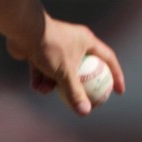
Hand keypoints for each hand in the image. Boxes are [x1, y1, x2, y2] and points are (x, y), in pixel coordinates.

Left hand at [8, 19, 125, 115]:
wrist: (24, 29)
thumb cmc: (50, 47)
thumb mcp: (65, 72)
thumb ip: (75, 92)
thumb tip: (85, 112)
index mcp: (87, 41)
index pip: (108, 59)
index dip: (116, 75)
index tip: (118, 91)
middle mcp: (74, 41)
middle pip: (83, 67)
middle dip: (79, 83)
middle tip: (84, 98)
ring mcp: (56, 45)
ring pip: (60, 69)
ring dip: (52, 82)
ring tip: (45, 91)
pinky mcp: (40, 48)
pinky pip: (44, 67)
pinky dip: (40, 77)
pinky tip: (36, 87)